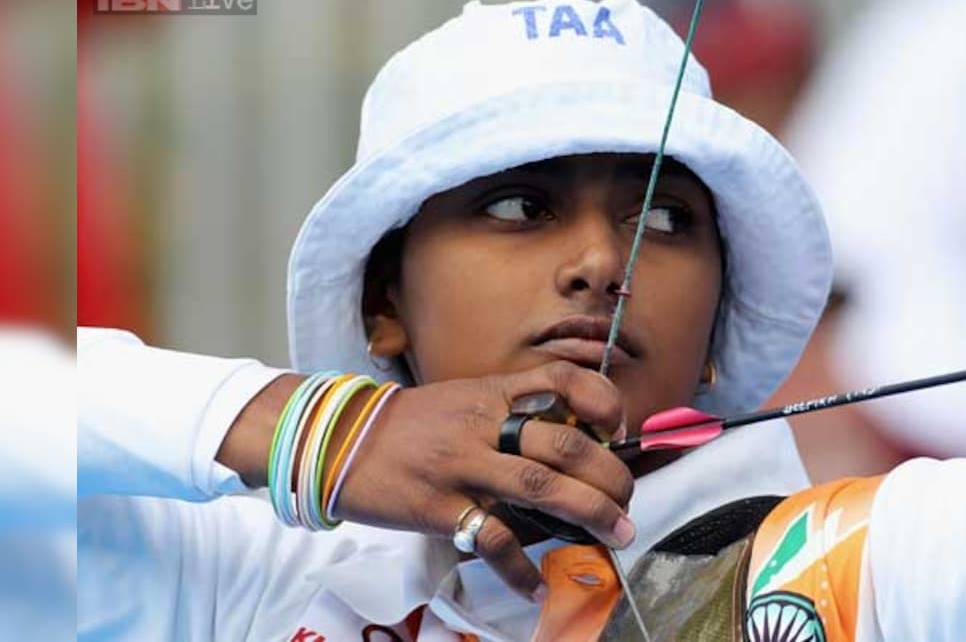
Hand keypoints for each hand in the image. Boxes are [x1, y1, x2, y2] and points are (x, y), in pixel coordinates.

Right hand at [220, 361, 634, 600]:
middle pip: (565, 442)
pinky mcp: (441, 508)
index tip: (619, 429)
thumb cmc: (407, 426)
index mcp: (490, 393)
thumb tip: (567, 438)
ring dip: (590, 513)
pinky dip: (521, 567)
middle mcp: (482, 424)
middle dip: (609, 474)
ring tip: (618, 534)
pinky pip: (493, 538)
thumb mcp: (461, 402)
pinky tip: (537, 586)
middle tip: (628, 500)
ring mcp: (462, 466)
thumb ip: (508, 414)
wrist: (337, 442)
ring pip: (541, 486)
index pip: (561, 379)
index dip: (602, 401)